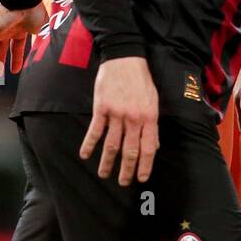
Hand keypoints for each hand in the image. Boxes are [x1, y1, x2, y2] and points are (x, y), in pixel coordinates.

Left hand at [0, 0, 45, 82]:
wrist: (24, 0)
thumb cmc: (35, 12)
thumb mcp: (43, 30)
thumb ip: (45, 42)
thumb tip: (51, 54)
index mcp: (20, 28)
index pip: (16, 46)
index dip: (16, 59)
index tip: (15, 71)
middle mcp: (7, 30)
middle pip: (1, 49)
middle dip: (0, 62)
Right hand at [80, 56, 159, 185]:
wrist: (124, 58)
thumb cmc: (141, 80)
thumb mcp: (153, 100)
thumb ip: (152, 124)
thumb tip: (154, 145)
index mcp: (149, 117)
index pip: (148, 147)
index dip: (145, 165)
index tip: (141, 178)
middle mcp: (134, 118)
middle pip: (130, 150)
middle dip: (126, 169)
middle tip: (123, 183)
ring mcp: (117, 113)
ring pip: (112, 144)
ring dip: (107, 162)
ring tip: (103, 174)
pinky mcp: (102, 108)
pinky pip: (95, 130)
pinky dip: (89, 144)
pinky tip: (85, 155)